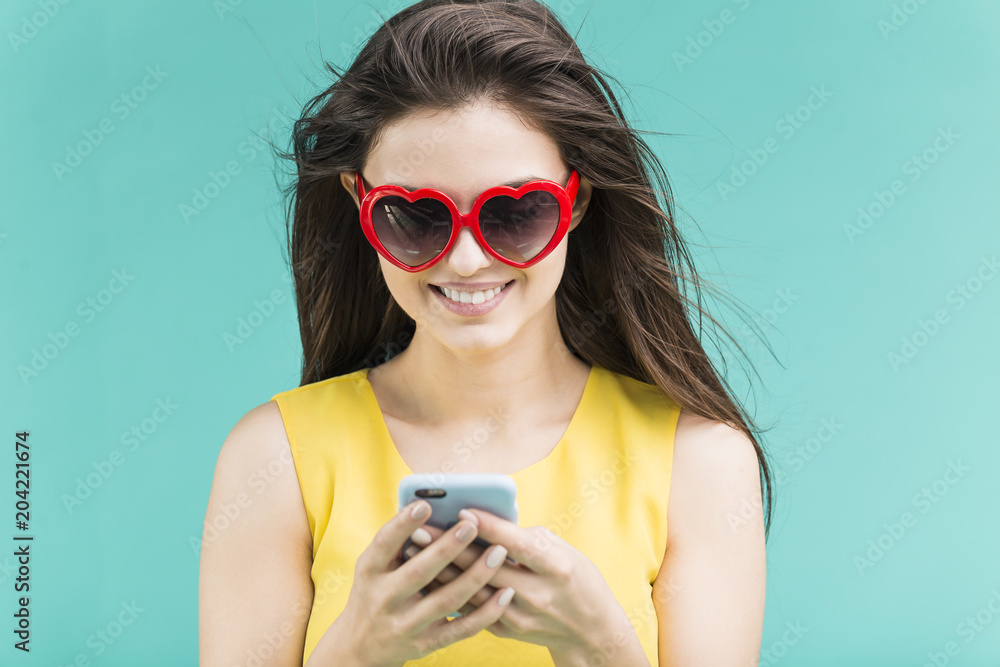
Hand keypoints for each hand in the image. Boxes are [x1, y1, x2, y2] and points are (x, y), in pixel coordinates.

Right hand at [315, 500, 514, 666]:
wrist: (362, 645)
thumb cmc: (376, 590)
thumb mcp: (374, 566)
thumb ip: (397, 541)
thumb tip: (430, 506)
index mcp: (370, 571)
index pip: (384, 544)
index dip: (403, 525)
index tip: (425, 505)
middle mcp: (385, 599)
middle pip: (419, 573)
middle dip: (447, 549)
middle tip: (472, 525)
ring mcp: (406, 624)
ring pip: (446, 600)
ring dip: (476, 576)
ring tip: (499, 552)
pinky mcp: (426, 643)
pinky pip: (460, 629)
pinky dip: (485, 613)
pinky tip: (504, 594)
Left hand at [404, 507, 642, 660]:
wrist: (591, 632)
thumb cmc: (577, 578)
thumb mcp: (562, 550)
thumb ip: (525, 538)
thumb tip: (485, 523)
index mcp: (556, 567)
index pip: (516, 544)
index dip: (488, 527)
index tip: (460, 510)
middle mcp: (538, 595)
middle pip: (486, 568)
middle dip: (449, 546)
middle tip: (419, 528)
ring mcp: (521, 617)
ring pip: (471, 591)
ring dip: (439, 570)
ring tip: (412, 551)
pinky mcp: (508, 631)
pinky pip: (472, 610)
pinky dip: (448, 592)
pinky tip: (425, 578)